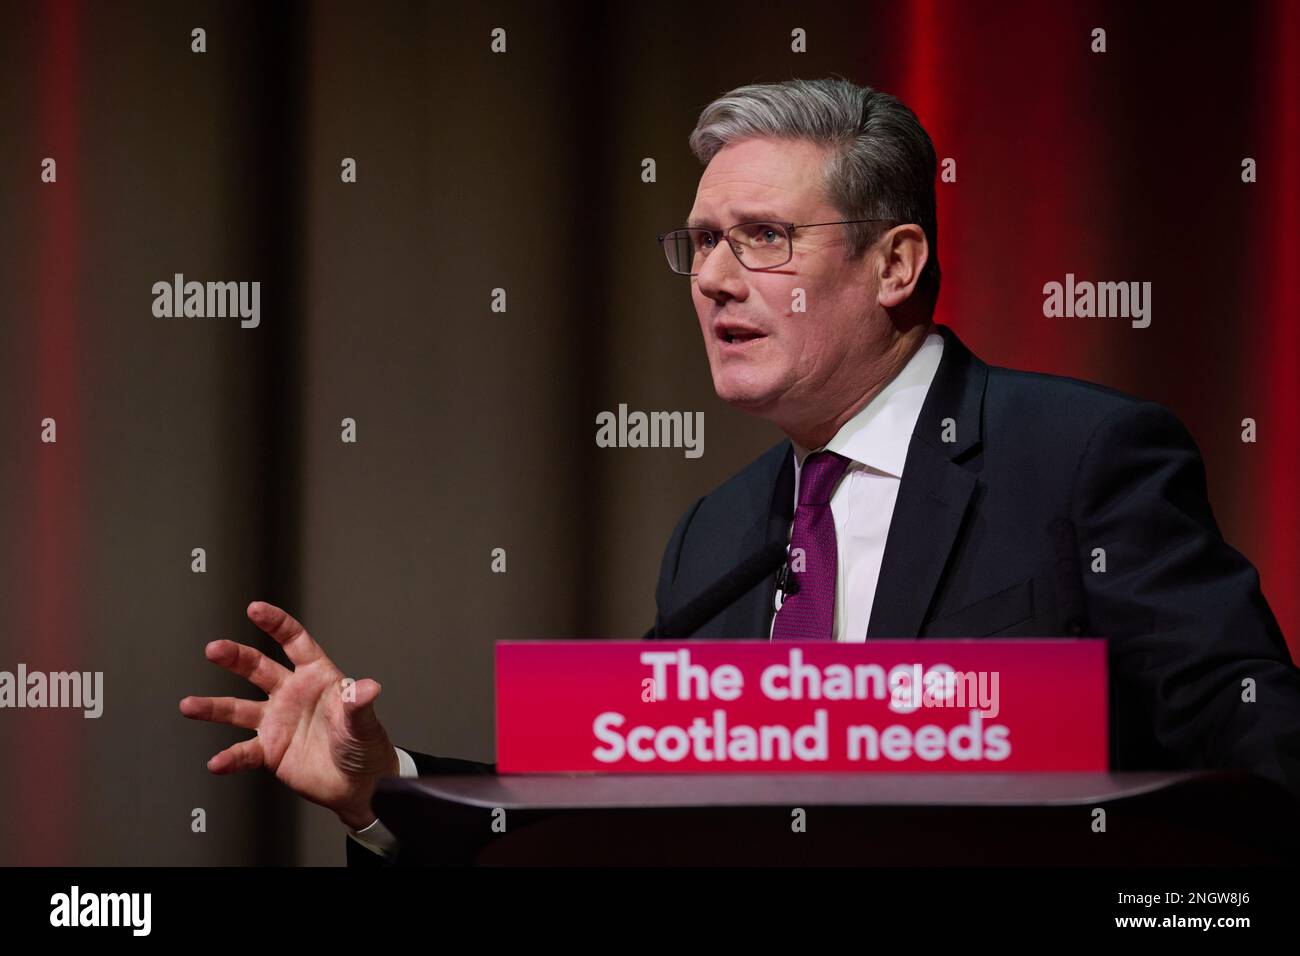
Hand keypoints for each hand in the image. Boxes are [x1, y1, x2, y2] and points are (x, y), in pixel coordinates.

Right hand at [179, 601, 398, 829]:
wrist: (357, 782)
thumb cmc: (365, 744)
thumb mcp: (363, 722)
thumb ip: (359, 704)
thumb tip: (369, 687)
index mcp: (316, 677)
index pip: (294, 642)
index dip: (276, 624)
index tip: (255, 609)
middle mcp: (291, 694)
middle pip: (257, 668)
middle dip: (235, 657)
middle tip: (214, 649)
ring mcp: (277, 722)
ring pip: (239, 709)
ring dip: (214, 708)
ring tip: (190, 706)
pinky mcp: (270, 751)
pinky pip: (244, 752)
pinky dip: (230, 758)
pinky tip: (217, 762)